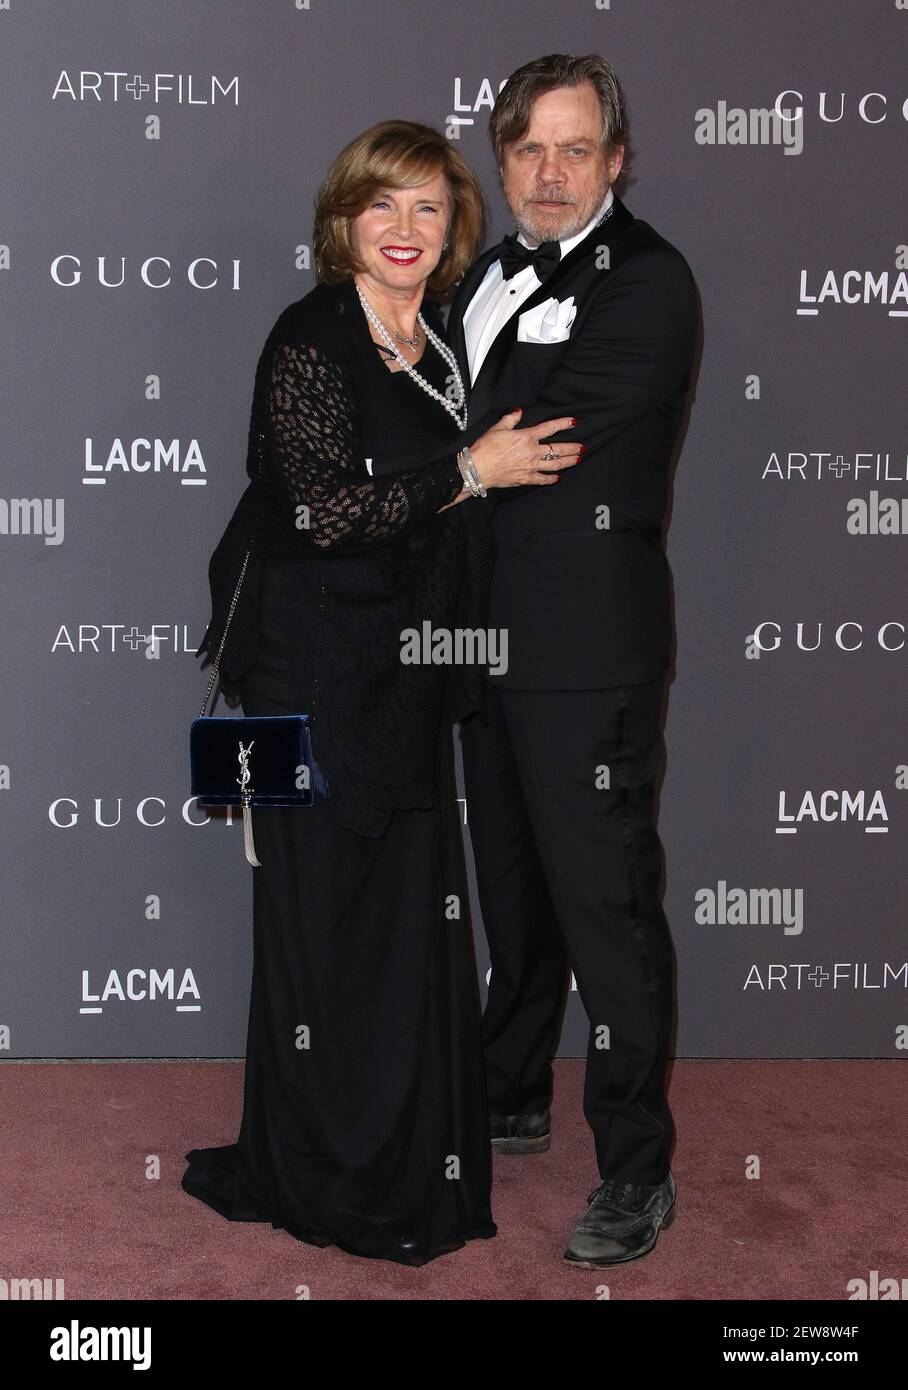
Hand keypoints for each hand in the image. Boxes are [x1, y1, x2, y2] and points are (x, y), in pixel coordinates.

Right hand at [468, 408, 582, 488]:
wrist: (477, 468)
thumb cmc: (485, 448)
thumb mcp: (497, 428)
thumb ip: (510, 419)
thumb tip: (518, 411)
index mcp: (526, 437)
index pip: (550, 428)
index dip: (563, 423)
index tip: (574, 422)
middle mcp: (532, 452)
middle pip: (558, 448)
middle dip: (572, 448)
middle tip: (582, 447)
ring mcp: (531, 466)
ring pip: (555, 464)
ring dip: (568, 462)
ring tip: (578, 459)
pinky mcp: (526, 478)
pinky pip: (543, 479)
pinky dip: (551, 479)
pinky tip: (558, 478)